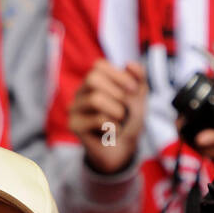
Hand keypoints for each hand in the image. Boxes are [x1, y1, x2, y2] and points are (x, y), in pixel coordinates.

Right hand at [69, 59, 148, 173]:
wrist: (124, 148)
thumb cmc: (128, 119)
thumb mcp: (139, 95)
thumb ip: (139, 77)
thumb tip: (128, 64)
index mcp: (94, 80)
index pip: (99, 66)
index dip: (119, 76)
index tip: (134, 90)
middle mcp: (80, 92)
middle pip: (93, 79)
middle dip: (117, 94)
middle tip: (125, 109)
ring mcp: (74, 108)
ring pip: (95, 99)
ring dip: (117, 112)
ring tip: (120, 121)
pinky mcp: (74, 125)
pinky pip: (97, 119)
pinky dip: (113, 126)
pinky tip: (113, 132)